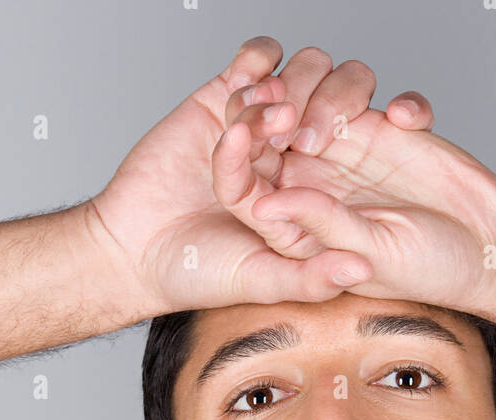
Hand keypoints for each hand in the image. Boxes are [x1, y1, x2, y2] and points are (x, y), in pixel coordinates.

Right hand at [87, 38, 376, 314]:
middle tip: (292, 126)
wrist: (133, 249)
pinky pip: (253, 64)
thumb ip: (311, 280)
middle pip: (327, 106)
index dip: (358, 134)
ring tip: (264, 114)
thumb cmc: (198, 272)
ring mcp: (256, 129)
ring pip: (291, 81)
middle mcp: (289, 160)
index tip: (335, 142)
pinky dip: (257, 61)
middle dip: (317, 105)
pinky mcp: (219, 103)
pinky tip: (251, 78)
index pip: (354, 152)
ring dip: (282, 89)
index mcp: (310, 197)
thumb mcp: (262, 282)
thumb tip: (362, 270)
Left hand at [215, 93, 495, 320]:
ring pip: (316, 95)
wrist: (490, 251)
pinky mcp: (384, 127)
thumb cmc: (432, 271)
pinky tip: (409, 121)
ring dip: (326, 91)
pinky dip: (390, 97)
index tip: (244, 132)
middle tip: (289, 104)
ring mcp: (348, 152)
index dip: (238, 156)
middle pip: (271, 130)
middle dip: (274, 107)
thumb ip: (322, 226)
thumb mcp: (374, 255)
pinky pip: (371, 91)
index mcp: (298, 228)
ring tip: (355, 115)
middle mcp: (315, 185)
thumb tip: (266, 206)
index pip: (247, 187)